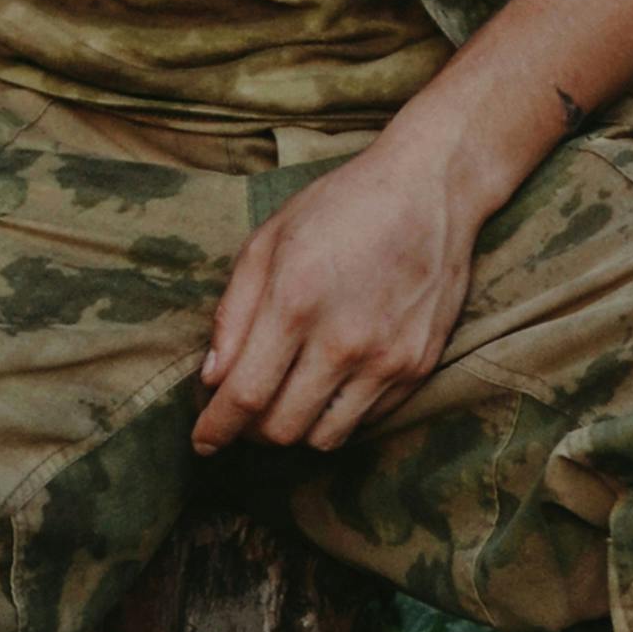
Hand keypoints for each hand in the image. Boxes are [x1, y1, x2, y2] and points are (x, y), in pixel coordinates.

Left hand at [191, 122, 485, 458]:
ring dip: (296, 429)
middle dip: (251, 431)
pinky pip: (367, 420)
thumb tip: (211, 378)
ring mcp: (387, 358)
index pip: (245, 395)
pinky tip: (331, 382)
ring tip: (288, 400)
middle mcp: (343, 339)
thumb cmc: (340, 207)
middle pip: (282, 428)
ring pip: (325, 437)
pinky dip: (339, 413)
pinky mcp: (418, 366)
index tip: (203, 442)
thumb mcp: (268, 241)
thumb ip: (233, 313)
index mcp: (295, 302)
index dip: (217, 428)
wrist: (430, 189)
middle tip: (245, 412)